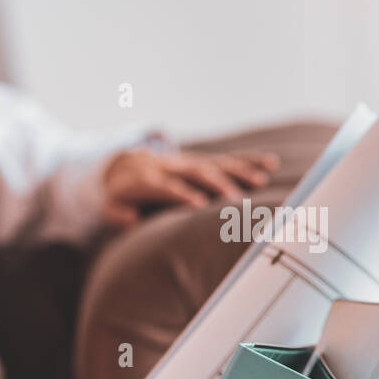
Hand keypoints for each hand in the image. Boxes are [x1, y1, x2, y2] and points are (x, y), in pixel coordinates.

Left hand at [100, 148, 280, 229]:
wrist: (121, 166)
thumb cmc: (116, 195)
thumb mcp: (108, 205)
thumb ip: (116, 213)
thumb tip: (128, 219)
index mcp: (145, 177)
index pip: (164, 185)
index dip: (180, 193)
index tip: (198, 204)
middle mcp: (168, 165)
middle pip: (194, 172)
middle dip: (215, 184)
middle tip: (235, 201)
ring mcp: (186, 162)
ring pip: (214, 163)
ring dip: (238, 170)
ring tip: (262, 179)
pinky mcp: (199, 161)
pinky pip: (224, 159)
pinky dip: (246, 161)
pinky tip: (270, 164)